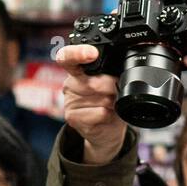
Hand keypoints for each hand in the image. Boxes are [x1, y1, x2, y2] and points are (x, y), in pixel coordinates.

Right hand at [54, 43, 127, 163]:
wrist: (106, 132)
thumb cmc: (109, 104)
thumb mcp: (112, 85)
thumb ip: (111, 76)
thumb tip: (118, 78)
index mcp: (77, 70)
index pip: (68, 57)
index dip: (78, 53)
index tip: (92, 53)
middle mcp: (70, 84)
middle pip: (95, 82)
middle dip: (112, 88)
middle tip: (114, 94)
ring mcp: (69, 102)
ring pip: (100, 98)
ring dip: (112, 103)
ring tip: (109, 106)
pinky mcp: (72, 118)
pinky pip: (100, 113)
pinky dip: (109, 116)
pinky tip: (105, 117)